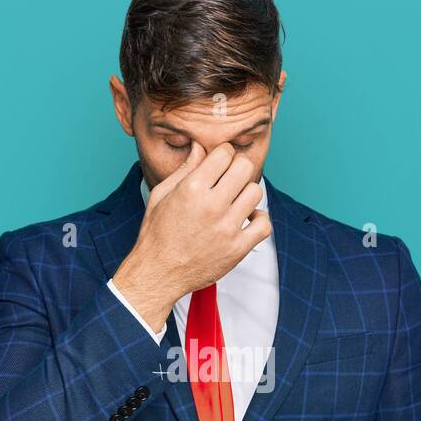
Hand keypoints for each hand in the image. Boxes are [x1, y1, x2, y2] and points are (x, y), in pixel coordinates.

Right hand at [111, 142, 270, 330]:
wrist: (157, 273)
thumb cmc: (156, 234)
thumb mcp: (162, 195)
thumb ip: (185, 169)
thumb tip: (200, 147)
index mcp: (191, 189)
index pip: (224, 153)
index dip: (223, 154)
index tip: (220, 162)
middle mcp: (211, 206)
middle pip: (244, 168)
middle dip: (237, 169)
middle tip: (230, 179)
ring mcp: (226, 228)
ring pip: (255, 192)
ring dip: (247, 193)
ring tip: (235, 201)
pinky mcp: (237, 249)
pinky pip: (264, 224)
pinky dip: (259, 219)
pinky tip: (247, 219)